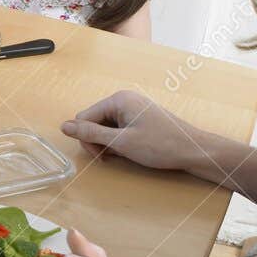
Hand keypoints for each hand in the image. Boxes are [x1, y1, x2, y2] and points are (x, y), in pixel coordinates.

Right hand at [61, 89, 205, 171]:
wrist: (193, 150)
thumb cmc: (161, 145)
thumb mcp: (121, 142)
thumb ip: (90, 134)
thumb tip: (63, 127)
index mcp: (118, 100)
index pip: (83, 118)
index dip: (86, 139)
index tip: (101, 156)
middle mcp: (124, 99)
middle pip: (93, 121)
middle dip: (97, 141)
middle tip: (112, 157)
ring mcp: (132, 108)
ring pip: (105, 127)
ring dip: (108, 143)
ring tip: (124, 154)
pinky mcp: (139, 118)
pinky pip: (118, 128)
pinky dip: (119, 142)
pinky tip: (130, 150)